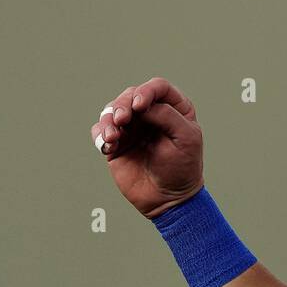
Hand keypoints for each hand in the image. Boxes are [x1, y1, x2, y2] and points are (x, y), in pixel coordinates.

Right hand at [91, 77, 203, 218]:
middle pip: (131, 95)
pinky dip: (100, 135)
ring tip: (112, 138)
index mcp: (173, 108)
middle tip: (122, 120)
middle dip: (123, 105)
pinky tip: (108, 146)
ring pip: (112, 111)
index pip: (158, 87)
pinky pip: (100, 132)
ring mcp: (132, 128)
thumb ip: (168, 116)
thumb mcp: (186, 139)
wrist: (168, 199)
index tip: (140, 105)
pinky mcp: (116, 144)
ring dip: (108, 120)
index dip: (146, 91)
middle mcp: (150, 114)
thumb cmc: (183, 167)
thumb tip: (143, 106)